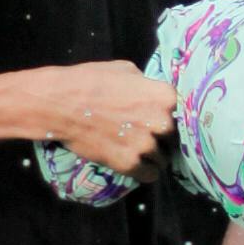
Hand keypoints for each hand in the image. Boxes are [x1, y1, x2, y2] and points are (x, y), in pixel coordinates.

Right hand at [42, 60, 176, 177]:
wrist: (61, 104)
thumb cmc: (92, 80)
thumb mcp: (126, 70)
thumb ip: (146, 85)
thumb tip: (150, 94)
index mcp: (165, 97)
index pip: (182, 113)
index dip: (170, 117)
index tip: (160, 120)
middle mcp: (162, 122)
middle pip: (173, 137)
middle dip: (163, 138)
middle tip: (147, 136)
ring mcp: (146, 145)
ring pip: (163, 158)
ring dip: (153, 156)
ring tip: (138, 151)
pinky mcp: (130, 163)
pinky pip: (150, 175)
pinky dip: (145, 171)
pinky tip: (137, 165)